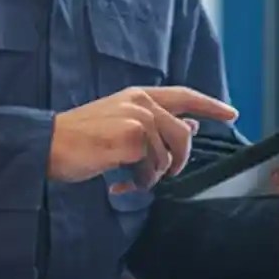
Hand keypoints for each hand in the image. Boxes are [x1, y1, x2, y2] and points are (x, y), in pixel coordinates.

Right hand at [49, 86, 238, 184]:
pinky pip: (152, 169)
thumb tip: (192, 129)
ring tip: (130, 178)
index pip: (184, 96)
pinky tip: (121, 183)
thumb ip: (155, 123)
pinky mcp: (131, 138)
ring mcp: (137, 118)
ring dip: (153, 176)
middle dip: (179, 161)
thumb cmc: (80, 140)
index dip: (210, 106)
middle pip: (185, 135)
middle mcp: (141, 102)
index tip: (231, 114)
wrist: (47, 145)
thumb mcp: (121, 123)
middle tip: (161, 175)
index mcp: (138, 96)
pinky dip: (140, 183)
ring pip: (169, 156)